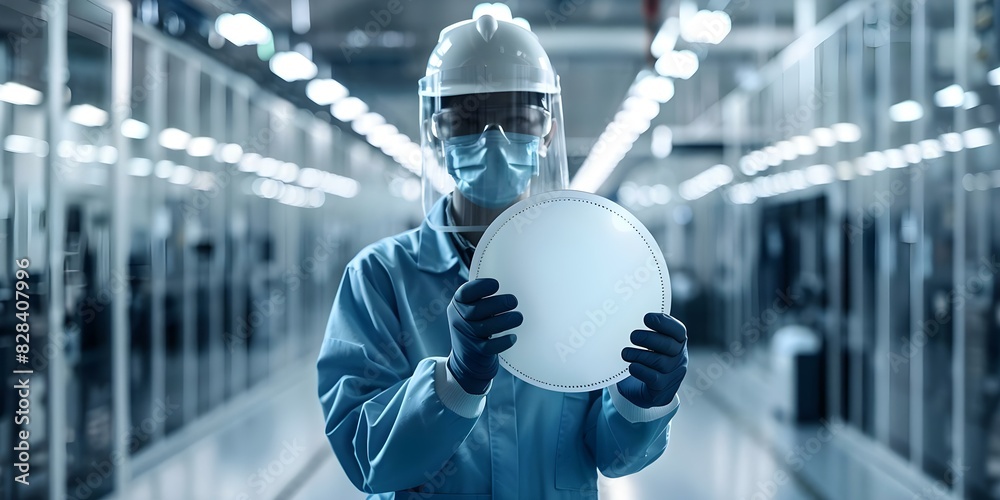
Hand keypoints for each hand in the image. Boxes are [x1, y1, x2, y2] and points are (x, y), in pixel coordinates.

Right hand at [447, 278, 521, 394]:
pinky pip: (490, 346)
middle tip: (514, 301)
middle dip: (498, 304)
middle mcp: (458, 319)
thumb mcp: (472, 309)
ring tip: (518, 317)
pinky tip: (513, 337)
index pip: (465, 293)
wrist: (467, 361)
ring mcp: (466, 337)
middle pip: (476, 311)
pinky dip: (503, 342)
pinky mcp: (476, 352)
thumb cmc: (476, 326)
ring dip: (504, 321)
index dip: (480, 287)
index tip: (496, 285)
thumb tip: (512, 278)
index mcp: (458, 304)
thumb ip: (483, 297)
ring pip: (484, 328)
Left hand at [616, 313, 687, 408]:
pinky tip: (631, 366)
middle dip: (648, 339)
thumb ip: (646, 331)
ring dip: (639, 355)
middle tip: (632, 336)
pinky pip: (653, 378)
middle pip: (669, 346)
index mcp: (678, 343)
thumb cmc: (647, 362)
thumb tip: (623, 312)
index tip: (646, 318)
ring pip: (660, 362)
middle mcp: (679, 358)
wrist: (647, 392)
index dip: (664, 323)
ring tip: (625, 353)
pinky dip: (640, 370)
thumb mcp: (650, 345)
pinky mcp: (662, 389)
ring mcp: (673, 375)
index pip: (678, 331)